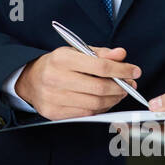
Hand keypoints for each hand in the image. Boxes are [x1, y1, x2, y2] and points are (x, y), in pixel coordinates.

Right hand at [14, 45, 139, 119]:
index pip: (100, 66)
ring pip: (95, 103)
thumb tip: (121, 54)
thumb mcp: (75, 51)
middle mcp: (56, 78)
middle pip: (99, 87)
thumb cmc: (56, 64)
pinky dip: (101, 108)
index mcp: (61, 59)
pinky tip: (105, 101)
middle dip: (121, 87)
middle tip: (130, 85)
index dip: (122, 70)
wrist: (29, 80)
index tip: (134, 71)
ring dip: (113, 99)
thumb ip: (100, 53)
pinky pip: (86, 113)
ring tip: (120, 92)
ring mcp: (54, 98)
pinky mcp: (54, 113)